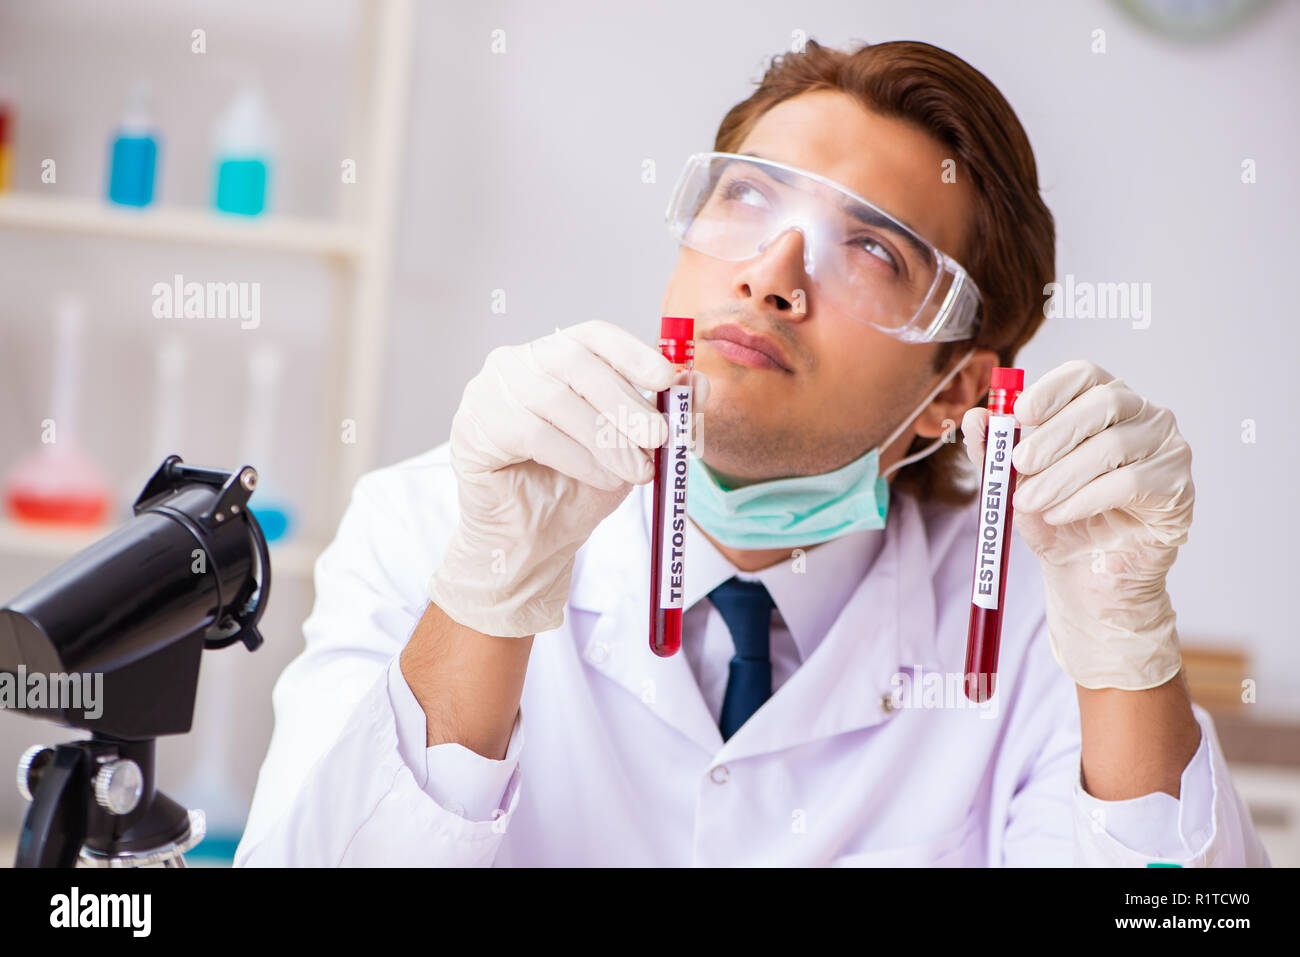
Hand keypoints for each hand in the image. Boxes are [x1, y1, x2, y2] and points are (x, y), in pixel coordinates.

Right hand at [427, 320, 707, 637]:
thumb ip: (664, 414)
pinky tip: (600, 478)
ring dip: (606, 440)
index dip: (633, 352)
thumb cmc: (579, 485)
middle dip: (625, 403)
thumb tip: (699, 384)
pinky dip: (576, 457)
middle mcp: (517, 363)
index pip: (593, 336)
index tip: (667, 379)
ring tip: (635, 472)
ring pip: (556, 401)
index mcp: (555, 356)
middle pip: (575, 364)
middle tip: (660, 438)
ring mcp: (488, 391)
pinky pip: (532, 433)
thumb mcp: (632, 448)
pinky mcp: (472, 427)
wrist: (537, 540)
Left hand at [961, 359, 1193, 689]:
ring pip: (1114, 445)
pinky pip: (1131, 482)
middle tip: (1019, 464)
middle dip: (1054, 434)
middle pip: (1104, 402)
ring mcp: (1167, 448)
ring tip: (1031, 502)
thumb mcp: (1014, 485)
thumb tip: (974, 417)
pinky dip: (1086, 499)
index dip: (1051, 389)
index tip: (1019, 413)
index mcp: (1103, 403)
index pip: (1084, 373)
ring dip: (1063, 475)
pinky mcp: (1177, 487)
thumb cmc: (1057, 521)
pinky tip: (1060, 514)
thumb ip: (994, 452)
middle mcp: (1143, 416)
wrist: (1086, 578)